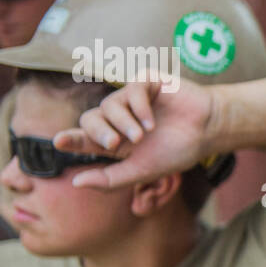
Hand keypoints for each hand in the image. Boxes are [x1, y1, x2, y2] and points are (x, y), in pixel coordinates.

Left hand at [52, 75, 216, 189]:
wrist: (208, 130)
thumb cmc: (178, 151)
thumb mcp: (142, 171)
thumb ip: (110, 179)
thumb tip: (75, 183)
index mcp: (117, 141)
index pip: (85, 139)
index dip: (70, 140)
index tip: (57, 142)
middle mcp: (119, 119)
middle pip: (90, 120)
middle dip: (99, 133)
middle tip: (115, 144)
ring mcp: (131, 100)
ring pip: (108, 106)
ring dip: (124, 123)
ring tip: (144, 135)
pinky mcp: (144, 83)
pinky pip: (129, 91)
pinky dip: (138, 108)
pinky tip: (152, 121)